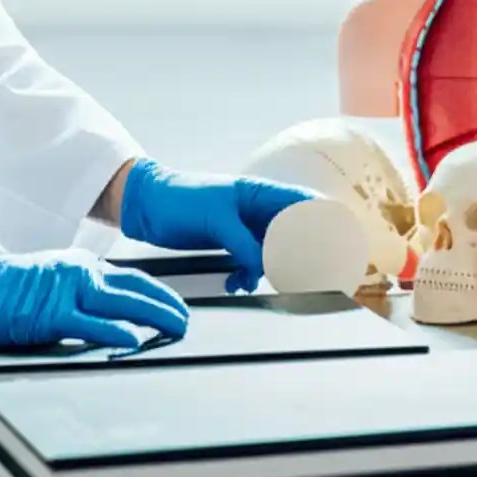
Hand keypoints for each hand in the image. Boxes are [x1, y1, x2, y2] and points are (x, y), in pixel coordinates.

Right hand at [0, 245, 188, 347]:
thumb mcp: (42, 283)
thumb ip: (71, 296)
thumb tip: (94, 316)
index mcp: (77, 265)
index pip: (130, 278)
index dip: (157, 292)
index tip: (176, 305)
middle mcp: (78, 273)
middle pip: (137, 287)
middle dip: (167, 303)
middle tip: (189, 319)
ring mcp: (65, 292)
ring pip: (124, 303)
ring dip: (156, 316)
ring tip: (178, 329)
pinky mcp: (49, 315)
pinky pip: (92, 325)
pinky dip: (117, 332)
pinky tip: (136, 341)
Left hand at [118, 159, 317, 292]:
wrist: (145, 207)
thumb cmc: (179, 198)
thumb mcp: (216, 220)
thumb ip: (244, 245)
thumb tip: (265, 268)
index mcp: (261, 194)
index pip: (303, 205)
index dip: (321, 223)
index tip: (331, 246)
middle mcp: (258, 211)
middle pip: (292, 235)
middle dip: (294, 256)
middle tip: (293, 276)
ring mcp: (245, 228)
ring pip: (271, 254)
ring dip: (265, 271)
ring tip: (249, 280)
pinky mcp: (231, 244)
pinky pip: (250, 264)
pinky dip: (246, 276)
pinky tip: (234, 282)